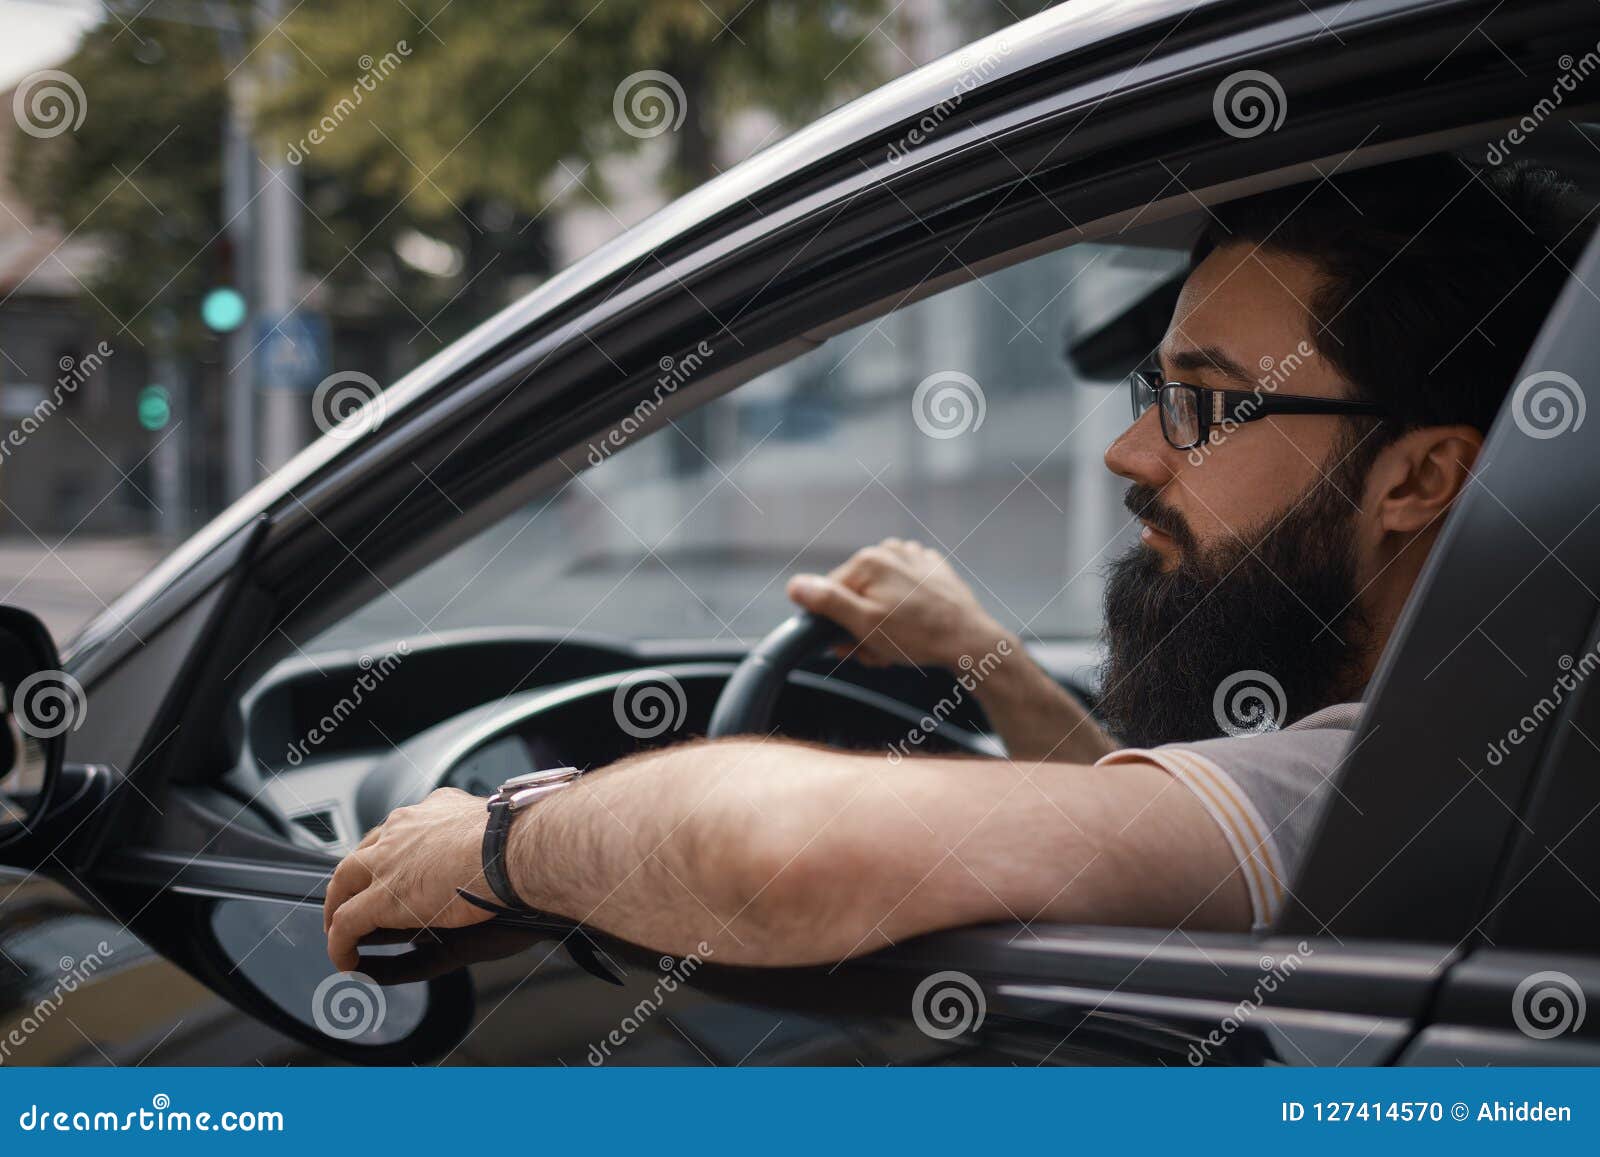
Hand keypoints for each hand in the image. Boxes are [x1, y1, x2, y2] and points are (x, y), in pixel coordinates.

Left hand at [323, 787, 495, 971]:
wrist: (511, 849)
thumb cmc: (516, 840)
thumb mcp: (494, 824)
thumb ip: (481, 831)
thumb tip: (495, 837)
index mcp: (429, 811)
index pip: (395, 830)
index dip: (387, 852)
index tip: (390, 867)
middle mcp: (401, 830)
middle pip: (360, 855)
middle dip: (351, 880)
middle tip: (350, 901)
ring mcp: (387, 863)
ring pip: (343, 885)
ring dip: (338, 909)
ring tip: (340, 933)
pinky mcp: (381, 899)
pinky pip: (347, 924)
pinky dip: (341, 944)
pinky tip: (346, 960)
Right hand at [786, 538, 1010, 668]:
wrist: (970, 641)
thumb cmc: (919, 636)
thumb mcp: (864, 624)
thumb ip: (827, 602)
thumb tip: (796, 586)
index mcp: (867, 561)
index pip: (829, 593)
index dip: (836, 623)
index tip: (851, 643)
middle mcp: (888, 550)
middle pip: (855, 593)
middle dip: (861, 625)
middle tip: (877, 649)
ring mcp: (912, 558)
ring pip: (879, 594)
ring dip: (881, 621)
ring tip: (898, 643)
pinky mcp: (931, 570)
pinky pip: (903, 590)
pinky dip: (903, 610)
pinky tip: (914, 628)